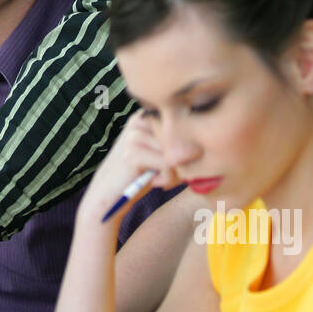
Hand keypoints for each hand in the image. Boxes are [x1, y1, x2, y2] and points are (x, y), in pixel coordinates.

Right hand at [78, 109, 176, 225]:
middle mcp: (139, 120)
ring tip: (158, 178)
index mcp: (145, 115)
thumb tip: (204, 144)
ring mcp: (134, 135)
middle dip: (181, 160)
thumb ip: (178, 143)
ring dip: (175, 172)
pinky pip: (169, 164)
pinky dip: (168, 179)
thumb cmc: (140, 175)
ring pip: (177, 151)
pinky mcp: (133, 153)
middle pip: (182, 138)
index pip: (183, 125)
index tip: (171, 163)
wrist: (108, 196)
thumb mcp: (159, 153)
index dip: (184, 148)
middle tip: (166, 174)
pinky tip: (154, 182)